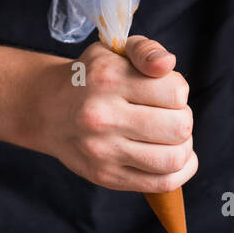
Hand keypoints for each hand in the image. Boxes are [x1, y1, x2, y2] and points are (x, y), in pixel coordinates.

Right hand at [33, 34, 196, 192]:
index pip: (175, 92)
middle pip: (179, 127)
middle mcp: (102, 116)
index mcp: (108, 79)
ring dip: (184, 146)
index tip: (165, 90)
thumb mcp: (113, 51)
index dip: (179, 90)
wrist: (48, 110)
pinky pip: (162, 183)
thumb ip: (145, 49)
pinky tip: (175, 157)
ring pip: (173, 158)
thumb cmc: (91, 77)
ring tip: (172, 136)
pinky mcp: (106, 176)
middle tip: (169, 114)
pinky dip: (181, 171)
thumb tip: (167, 63)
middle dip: (183, 118)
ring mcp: (103, 151)